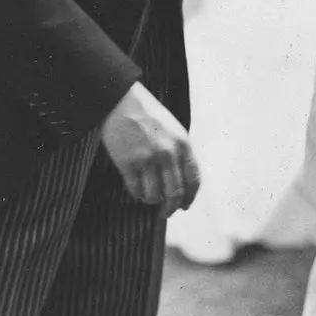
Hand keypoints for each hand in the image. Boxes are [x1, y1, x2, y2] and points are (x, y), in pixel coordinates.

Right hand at [99, 81, 199, 215]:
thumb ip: (180, 154)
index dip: (190, 197)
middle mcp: (168, 154)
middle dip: (171, 208)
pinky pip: (135, 190)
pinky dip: (138, 195)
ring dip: (152, 202)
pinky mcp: (127, 164)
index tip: (185, 206)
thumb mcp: (174, 131)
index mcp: (183, 145)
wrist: (122, 102)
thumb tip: (182, 184)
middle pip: (174, 194)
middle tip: (166, 213)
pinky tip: (138, 192)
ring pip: (154, 196)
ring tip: (150, 198)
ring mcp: (147, 160)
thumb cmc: (149, 116)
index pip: (193, 180)